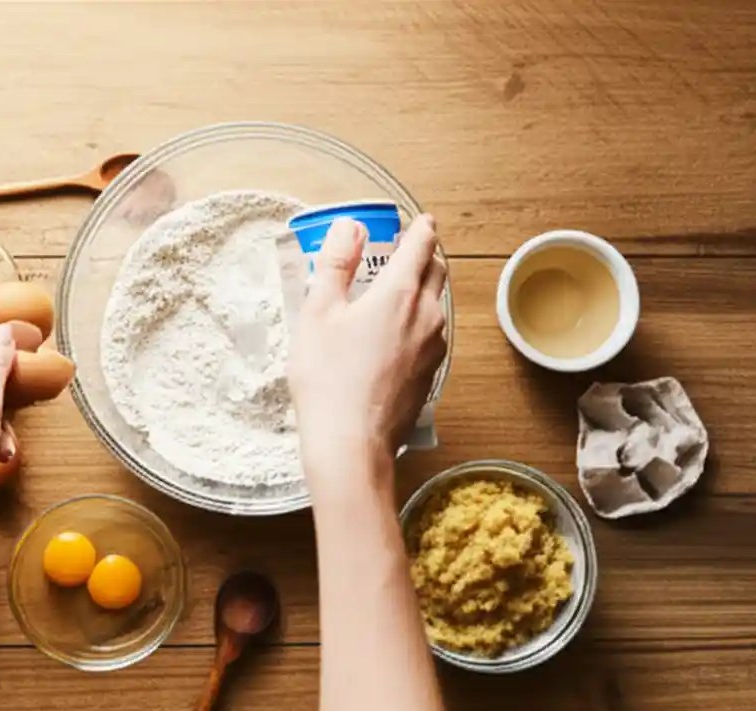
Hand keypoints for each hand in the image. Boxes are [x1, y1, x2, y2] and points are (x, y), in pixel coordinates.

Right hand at [287, 215, 447, 492]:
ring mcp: (434, 346)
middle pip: (437, 271)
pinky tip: (392, 335)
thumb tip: (350, 227)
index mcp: (400, 292)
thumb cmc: (328, 378)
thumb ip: (336, 264)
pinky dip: (417, 322)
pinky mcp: (431, 372)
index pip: (422, 244)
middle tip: (402, 251)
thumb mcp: (318, 312)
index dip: (420, 227)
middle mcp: (427, 315)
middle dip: (424, 255)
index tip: (417, 221)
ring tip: (392, 293)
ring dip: (421, 290)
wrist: (351, 444)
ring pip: (436, 304)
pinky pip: (430, 334)